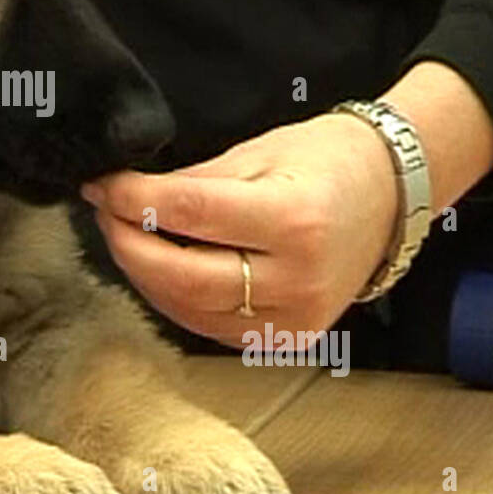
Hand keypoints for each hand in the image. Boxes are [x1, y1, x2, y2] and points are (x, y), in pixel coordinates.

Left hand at [82, 113, 397, 345]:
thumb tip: (128, 194)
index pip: (188, 214)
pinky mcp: (288, 339)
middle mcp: (295, 277)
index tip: (101, 185)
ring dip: (144, 275)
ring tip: (126, 236)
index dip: (132, 200)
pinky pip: (211, 327)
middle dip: (127, 244)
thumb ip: (193, 182)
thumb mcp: (258, 154)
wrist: (391, 196)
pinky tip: (161, 269)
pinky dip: (176, 299)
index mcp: (291, 219)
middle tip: (103, 213)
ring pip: (188, 309)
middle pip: (181, 276)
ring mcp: (293, 318)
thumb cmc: (328, 163)